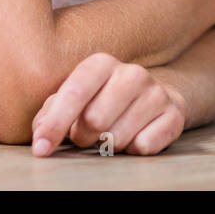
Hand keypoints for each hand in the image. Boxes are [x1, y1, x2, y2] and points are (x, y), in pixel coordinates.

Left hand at [31, 52, 186, 156]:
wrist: (150, 99)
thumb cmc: (100, 100)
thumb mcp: (74, 98)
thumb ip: (51, 112)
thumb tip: (40, 133)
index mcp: (101, 64)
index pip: (75, 92)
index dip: (55, 123)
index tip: (41, 149)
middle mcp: (132, 73)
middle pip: (95, 120)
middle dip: (84, 137)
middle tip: (87, 134)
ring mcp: (156, 93)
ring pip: (119, 138)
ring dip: (109, 146)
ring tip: (111, 133)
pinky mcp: (174, 115)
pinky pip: (144, 146)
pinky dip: (134, 149)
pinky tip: (135, 136)